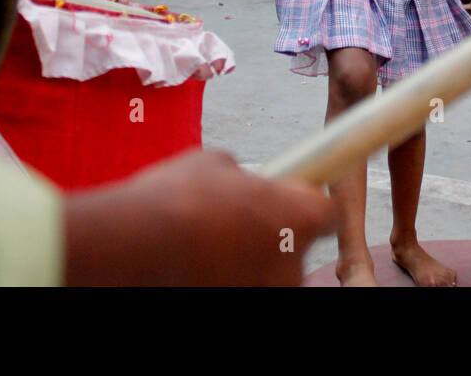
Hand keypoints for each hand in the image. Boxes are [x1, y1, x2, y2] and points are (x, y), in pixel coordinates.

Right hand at [63, 149, 337, 285]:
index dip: (310, 205)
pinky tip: (198, 266)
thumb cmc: (181, 199)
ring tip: (210, 247)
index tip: (293, 200)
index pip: (329, 214)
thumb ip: (243, 178)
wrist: (141, 243)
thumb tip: (239, 183)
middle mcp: (294, 262)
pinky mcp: (243, 305)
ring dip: (249, 262)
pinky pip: (244, 285)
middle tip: (237, 222)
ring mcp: (269, 290)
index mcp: (300, 216)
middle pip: (296, 248)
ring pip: (268, 273)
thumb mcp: (217, 165)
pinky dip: (227, 278)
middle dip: (272, 235)